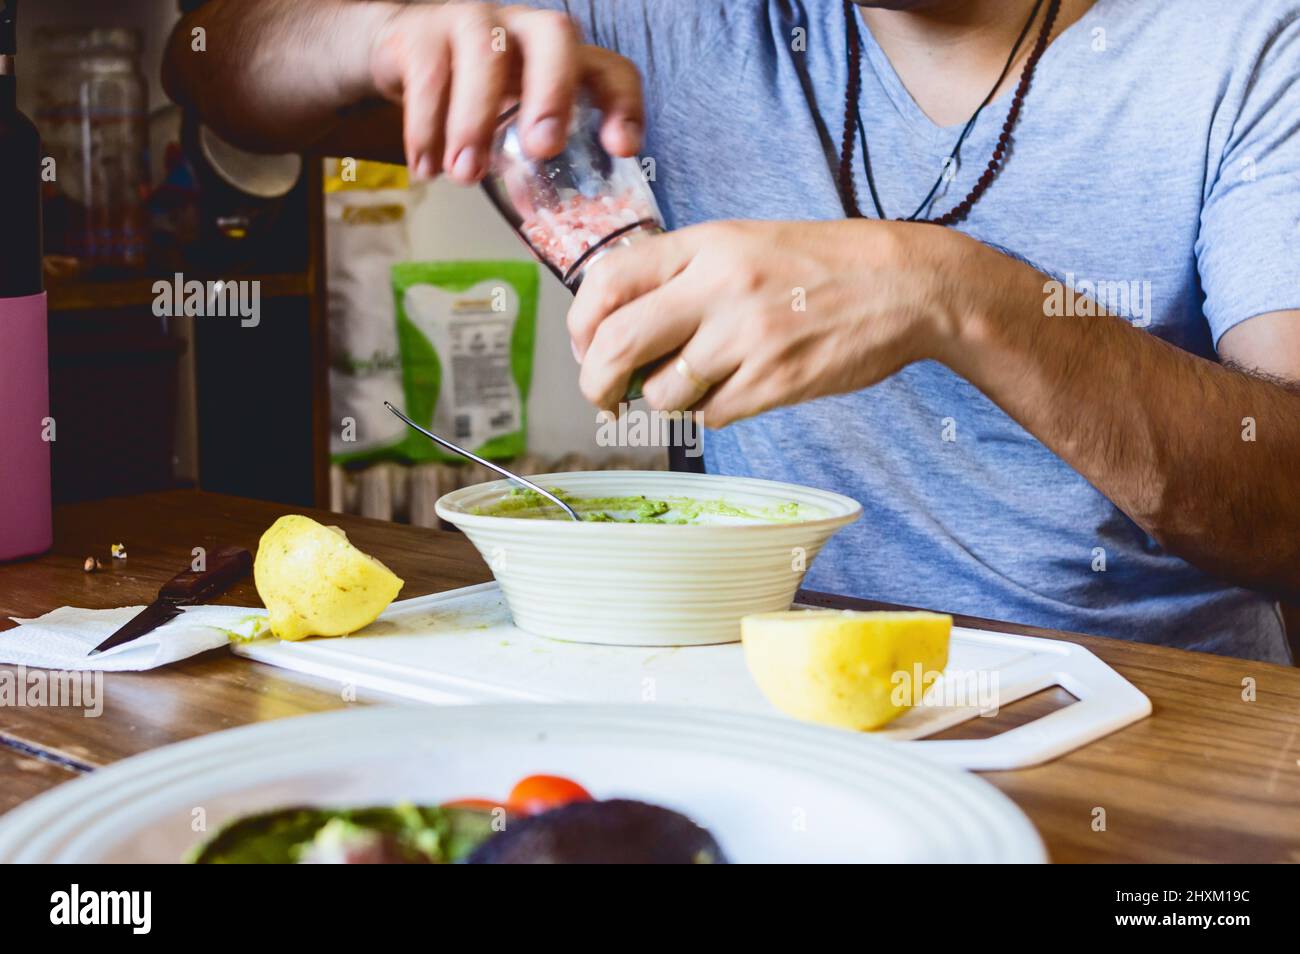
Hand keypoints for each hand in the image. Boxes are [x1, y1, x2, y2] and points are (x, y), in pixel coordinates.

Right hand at [367, 3, 644, 181]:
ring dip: (475, 121)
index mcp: (561, 58)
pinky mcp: (422, 35)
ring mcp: (474, 23)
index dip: (623, 104)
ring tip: (465, 176)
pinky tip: (426, 168)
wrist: (404, 53)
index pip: (608, 67)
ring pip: (484, 55)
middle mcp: (524, 31)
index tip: (621, 149)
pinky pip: (428, 77)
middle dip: (553, 92)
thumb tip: (545, 222)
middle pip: (554, 36)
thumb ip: (533, 160)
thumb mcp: (514, 124)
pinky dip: (426, 129)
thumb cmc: (476, 93)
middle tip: (542, 148)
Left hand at [567, 219, 969, 425]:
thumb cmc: (818, 265)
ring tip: (698, 383)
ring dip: (668, 401)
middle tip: (605, 397)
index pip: (606, 282)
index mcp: (705, 245)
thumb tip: (616, 332)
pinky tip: (741, 388)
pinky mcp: (775, 382)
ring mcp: (747, 337)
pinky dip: (713, 412)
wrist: (905, 284)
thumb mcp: (742, 243)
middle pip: (617, 345)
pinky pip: (712, 416)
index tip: (585, 348)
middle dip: (596, 384)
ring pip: (664, 393)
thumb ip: (679, 276)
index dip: (579, 325)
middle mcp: (719, 287)